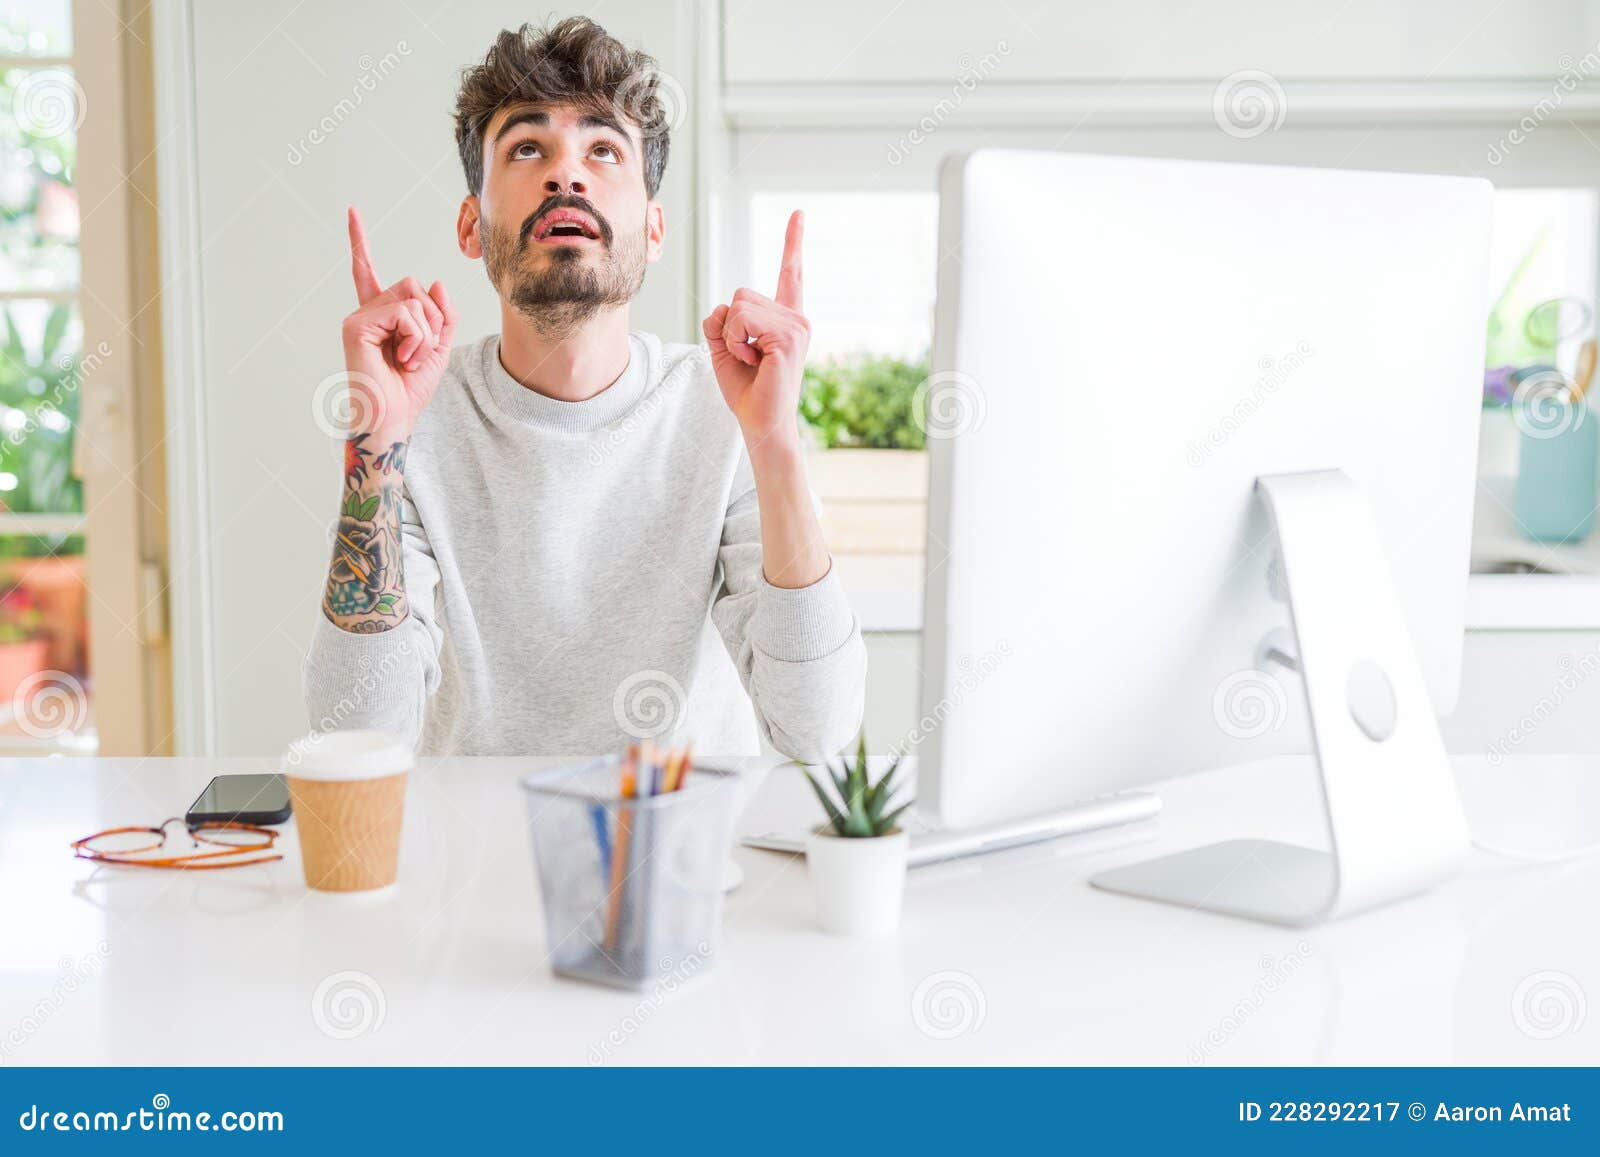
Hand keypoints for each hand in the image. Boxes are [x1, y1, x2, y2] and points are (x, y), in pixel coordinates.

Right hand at [339, 206, 457, 438]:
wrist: (394, 416)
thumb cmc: (411, 388)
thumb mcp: (439, 347)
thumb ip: (441, 315)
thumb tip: (436, 282)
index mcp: (382, 315)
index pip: (368, 271)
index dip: (359, 241)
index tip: (351, 210)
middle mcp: (367, 311)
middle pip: (413, 285)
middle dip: (432, 319)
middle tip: (419, 352)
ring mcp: (359, 316)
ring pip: (413, 299)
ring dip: (425, 333)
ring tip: (409, 358)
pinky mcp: (357, 325)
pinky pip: (404, 312)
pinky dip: (416, 337)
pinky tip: (403, 358)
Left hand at [702, 210, 809, 457]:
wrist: (761, 425)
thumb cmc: (747, 393)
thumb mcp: (724, 350)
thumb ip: (720, 323)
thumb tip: (722, 308)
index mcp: (786, 319)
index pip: (790, 275)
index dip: (792, 243)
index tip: (798, 213)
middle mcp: (797, 318)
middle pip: (742, 294)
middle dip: (730, 326)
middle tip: (746, 357)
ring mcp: (796, 326)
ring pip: (739, 306)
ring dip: (732, 336)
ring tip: (751, 361)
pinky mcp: (788, 336)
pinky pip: (741, 319)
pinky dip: (735, 341)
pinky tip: (753, 361)